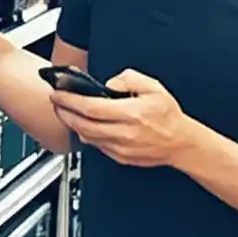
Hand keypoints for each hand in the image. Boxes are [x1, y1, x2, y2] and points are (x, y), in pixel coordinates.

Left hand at [50, 68, 199, 167]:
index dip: (70, 101)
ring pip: (86, 137)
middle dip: (63, 112)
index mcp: (131, 113)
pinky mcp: (120, 157)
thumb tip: (109, 83)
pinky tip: (83, 125)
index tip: (59, 94)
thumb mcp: (153, 87)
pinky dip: (86, 134)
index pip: (91, 107)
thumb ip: (128, 78)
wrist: (181, 143)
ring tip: (66, 112)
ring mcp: (121, 148)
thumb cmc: (168, 116)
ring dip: (72, 124)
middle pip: (82, 124)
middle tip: (56, 102)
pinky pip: (96, 146)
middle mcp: (125, 133)